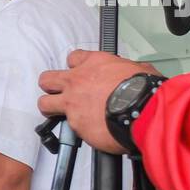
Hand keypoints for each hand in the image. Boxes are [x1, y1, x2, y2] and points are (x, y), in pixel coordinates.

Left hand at [37, 50, 160, 154]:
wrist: (142, 110)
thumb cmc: (144, 89)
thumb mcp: (138, 69)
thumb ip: (123, 71)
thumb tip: (128, 74)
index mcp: (94, 63)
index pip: (73, 58)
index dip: (75, 67)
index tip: (79, 73)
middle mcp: (77, 80)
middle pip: (48, 78)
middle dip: (51, 85)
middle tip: (59, 92)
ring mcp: (72, 102)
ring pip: (44, 103)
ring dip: (50, 108)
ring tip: (59, 114)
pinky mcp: (74, 123)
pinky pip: (65, 126)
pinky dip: (74, 129)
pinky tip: (84, 131)